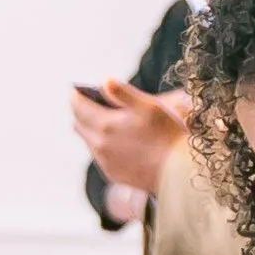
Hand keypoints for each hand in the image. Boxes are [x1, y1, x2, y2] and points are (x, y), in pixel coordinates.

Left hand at [70, 78, 188, 198]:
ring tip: (101, 120)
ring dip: (91, 129)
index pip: (79, 107)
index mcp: (105, 124)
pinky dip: (101, 145)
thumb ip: (123, 93)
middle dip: (81, 111)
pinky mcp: (113, 174)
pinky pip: (99, 156)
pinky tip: (114, 141)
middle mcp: (99, 145)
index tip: (77, 90)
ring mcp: (105, 162)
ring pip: (88, 141)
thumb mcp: (149, 106)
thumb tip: (105, 81)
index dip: (77, 96)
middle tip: (87, 103)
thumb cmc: (167, 135)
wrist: (178, 172)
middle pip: (79, 124)